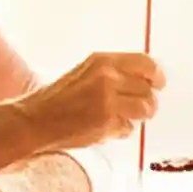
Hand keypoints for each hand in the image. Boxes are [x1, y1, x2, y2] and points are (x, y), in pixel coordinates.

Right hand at [18, 52, 165, 150]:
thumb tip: (147, 80)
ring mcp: (107, 100)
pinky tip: (104, 128)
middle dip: (147, 101)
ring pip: (145, 109)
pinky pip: (128, 128)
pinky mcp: (105, 122)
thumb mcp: (87, 73)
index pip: (145, 63)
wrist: (35, 120)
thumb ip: (114, 73)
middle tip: (136, 109)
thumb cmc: (60, 98)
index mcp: (102, 60)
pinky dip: (120, 131)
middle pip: (149, 89)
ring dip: (138, 117)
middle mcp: (107, 76)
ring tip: (122, 119)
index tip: (158, 84)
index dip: (156, 75)